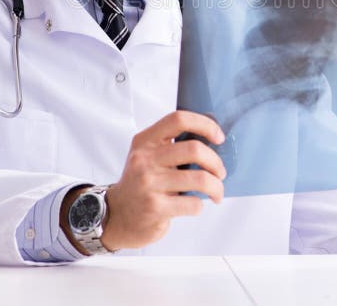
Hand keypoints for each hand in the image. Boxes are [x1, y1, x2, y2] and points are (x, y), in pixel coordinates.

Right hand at [98, 110, 225, 251]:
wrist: (116, 216)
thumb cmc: (140, 184)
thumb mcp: (147, 156)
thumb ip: (171, 146)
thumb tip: (211, 141)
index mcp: (145, 141)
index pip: (178, 119)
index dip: (205, 125)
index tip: (219, 137)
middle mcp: (145, 159)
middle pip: (194, 149)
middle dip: (216, 162)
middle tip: (220, 173)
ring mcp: (149, 183)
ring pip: (200, 179)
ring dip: (216, 187)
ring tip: (217, 193)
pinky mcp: (155, 207)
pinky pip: (193, 204)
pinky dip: (200, 205)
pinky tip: (194, 206)